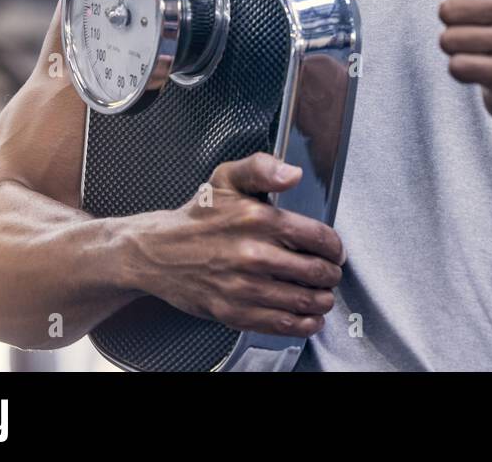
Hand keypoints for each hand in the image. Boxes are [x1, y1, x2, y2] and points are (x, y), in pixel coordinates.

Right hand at [127, 151, 344, 336]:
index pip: (318, 237)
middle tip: (331, 275)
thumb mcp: (227, 178)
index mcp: (258, 218)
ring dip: (321, 300)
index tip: (335, 252)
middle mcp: (253, 254)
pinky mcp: (232, 312)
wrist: (156, 253)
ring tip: (323, 296)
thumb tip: (294, 174)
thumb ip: (262, 168)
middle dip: (330, 275)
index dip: (334, 247)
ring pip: (301, 300)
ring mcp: (243, 286)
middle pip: (315, 272)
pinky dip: (301, 324)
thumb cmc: (197, 217)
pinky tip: (309, 319)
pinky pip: (278, 323)